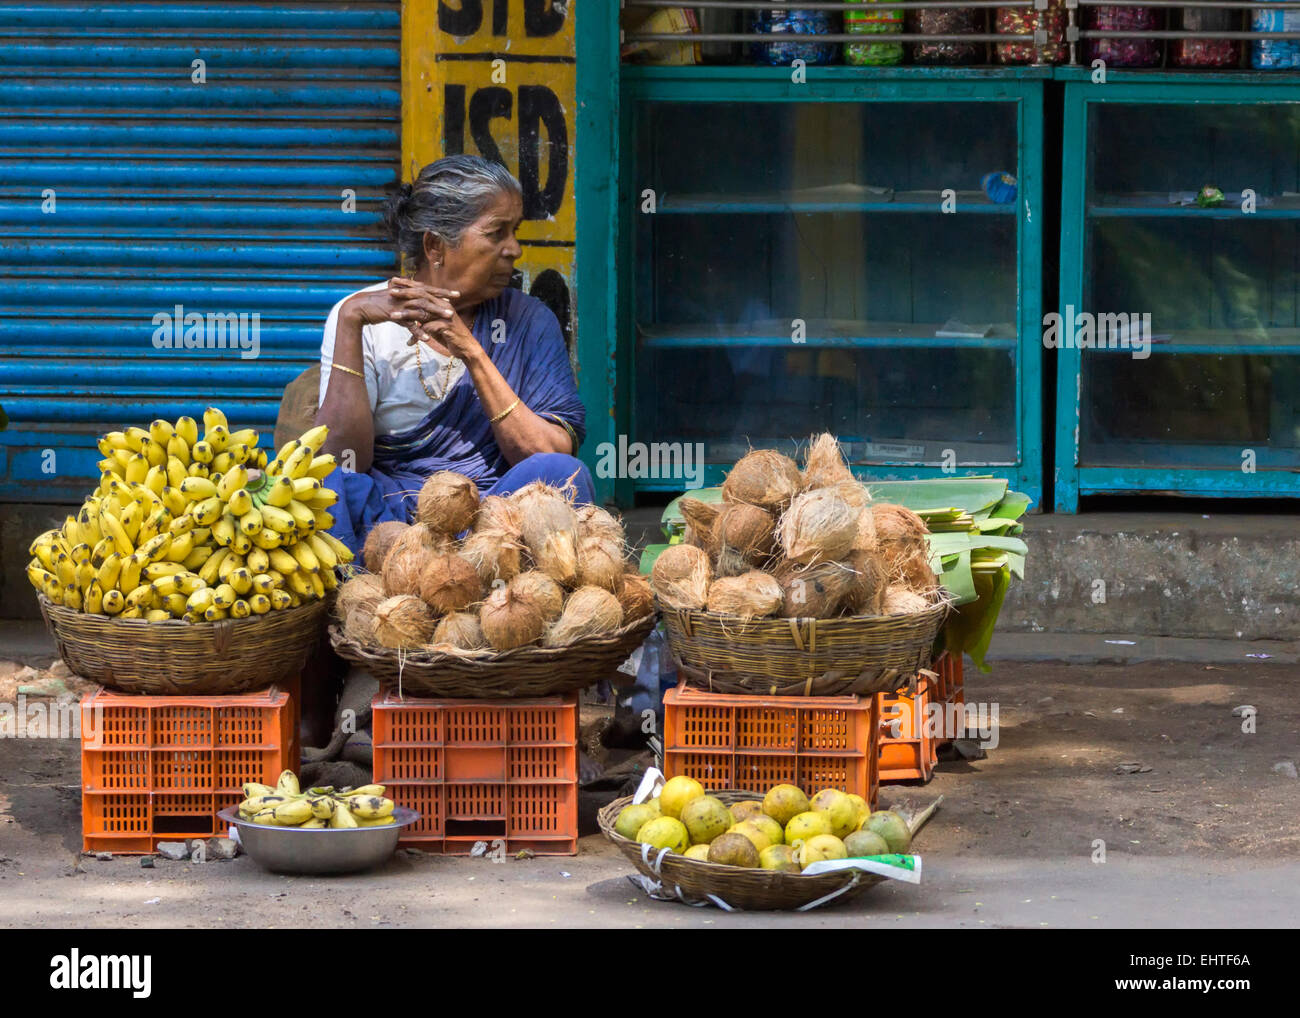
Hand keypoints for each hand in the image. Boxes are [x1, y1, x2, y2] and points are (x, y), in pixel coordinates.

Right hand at [340, 278, 459, 334]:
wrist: (358, 308)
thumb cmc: (377, 305)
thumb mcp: (394, 300)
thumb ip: (407, 300)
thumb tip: (417, 302)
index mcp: (406, 290)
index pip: (427, 289)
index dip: (442, 291)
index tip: (456, 294)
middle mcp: (404, 294)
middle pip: (427, 296)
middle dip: (443, 300)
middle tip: (456, 304)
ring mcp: (399, 303)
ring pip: (420, 308)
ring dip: (435, 313)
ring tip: (448, 318)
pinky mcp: (393, 314)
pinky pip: (407, 323)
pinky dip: (417, 330)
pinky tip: (427, 338)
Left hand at [388, 278, 481, 360]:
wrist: (466, 347)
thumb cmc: (450, 335)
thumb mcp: (436, 323)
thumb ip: (425, 318)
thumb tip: (412, 318)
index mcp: (440, 302)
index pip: (422, 289)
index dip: (408, 284)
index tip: (393, 282)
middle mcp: (443, 305)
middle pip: (421, 295)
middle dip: (405, 293)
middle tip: (390, 292)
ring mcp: (445, 316)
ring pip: (423, 311)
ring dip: (406, 313)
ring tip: (392, 315)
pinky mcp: (446, 327)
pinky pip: (428, 329)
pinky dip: (418, 335)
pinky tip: (409, 341)